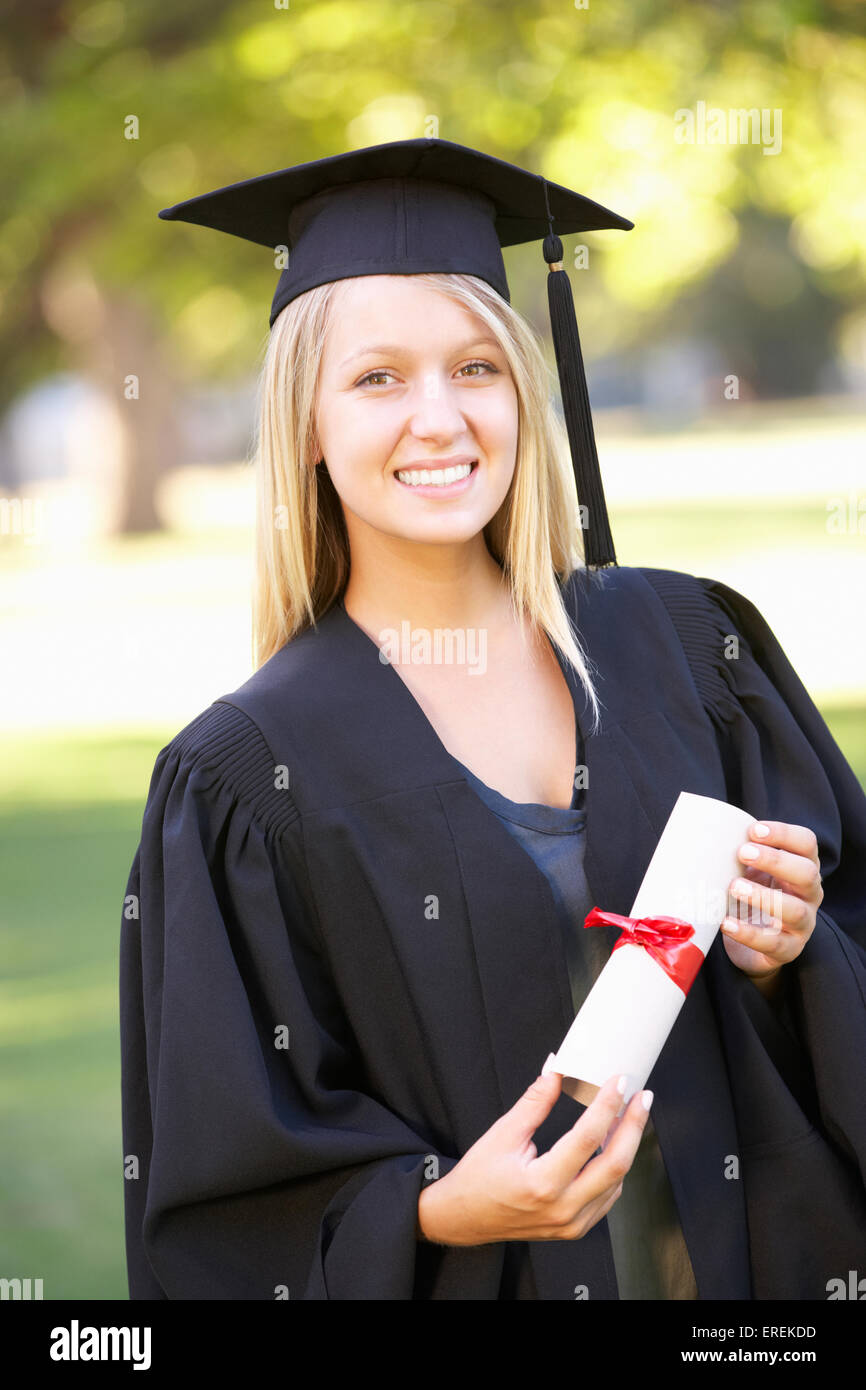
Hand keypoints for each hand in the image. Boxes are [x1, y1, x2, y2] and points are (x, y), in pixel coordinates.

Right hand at [416, 1071, 652, 1246]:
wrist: (465, 1217)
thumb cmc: (478, 1177)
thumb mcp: (503, 1133)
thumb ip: (535, 1102)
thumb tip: (556, 1069)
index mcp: (542, 1183)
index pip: (588, 1138)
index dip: (607, 1105)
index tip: (619, 1083)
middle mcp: (562, 1208)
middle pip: (617, 1164)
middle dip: (634, 1126)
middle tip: (642, 1098)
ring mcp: (571, 1223)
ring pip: (617, 1182)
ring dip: (626, 1146)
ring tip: (627, 1116)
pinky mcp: (574, 1228)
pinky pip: (607, 1197)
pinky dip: (615, 1169)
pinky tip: (611, 1146)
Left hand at [721, 819, 822, 988]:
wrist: (753, 946)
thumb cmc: (750, 897)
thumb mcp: (748, 872)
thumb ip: (736, 856)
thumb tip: (697, 835)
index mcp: (802, 867)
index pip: (806, 844)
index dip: (784, 834)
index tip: (753, 829)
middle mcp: (809, 895)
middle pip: (807, 874)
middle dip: (776, 860)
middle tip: (742, 852)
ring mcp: (803, 925)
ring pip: (795, 911)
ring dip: (763, 897)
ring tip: (734, 887)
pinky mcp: (788, 950)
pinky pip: (774, 944)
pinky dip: (749, 934)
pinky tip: (726, 923)